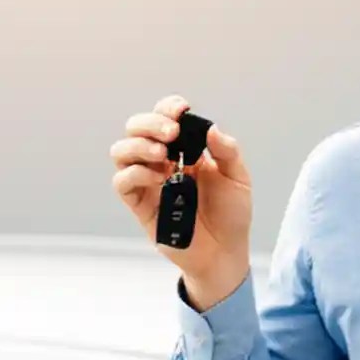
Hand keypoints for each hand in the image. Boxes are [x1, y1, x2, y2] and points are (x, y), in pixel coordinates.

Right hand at [110, 94, 252, 308]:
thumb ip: (227, 152)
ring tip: (163, 153)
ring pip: (121, 151)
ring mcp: (148, 182)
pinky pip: (123, 182)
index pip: (165, 118)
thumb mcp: (238, 178)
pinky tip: (159, 176)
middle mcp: (162, 161)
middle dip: (149, 123)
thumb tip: (211, 128)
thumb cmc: (231, 214)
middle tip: (171, 133)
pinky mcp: (141, 205)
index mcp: (185, 149)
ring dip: (138, 145)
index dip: (167, 108)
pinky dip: (136, 173)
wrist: (225, 252)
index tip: (181, 109)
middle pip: (136, 128)